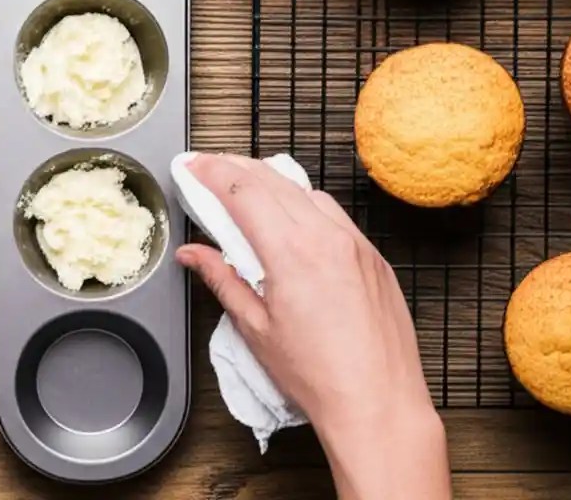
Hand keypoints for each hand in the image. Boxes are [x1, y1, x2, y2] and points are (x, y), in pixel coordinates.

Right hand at [176, 154, 449, 499]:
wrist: (378, 404)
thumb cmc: (320, 377)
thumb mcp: (254, 328)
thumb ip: (221, 279)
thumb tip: (193, 254)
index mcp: (292, 252)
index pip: (242, 191)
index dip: (211, 171)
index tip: (191, 165)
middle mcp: (327, 237)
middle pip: (272, 180)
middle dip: (234, 167)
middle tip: (208, 167)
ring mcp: (356, 244)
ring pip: (306, 191)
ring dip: (270, 181)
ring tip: (244, 188)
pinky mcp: (373, 257)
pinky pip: (334, 213)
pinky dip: (304, 202)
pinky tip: (290, 217)